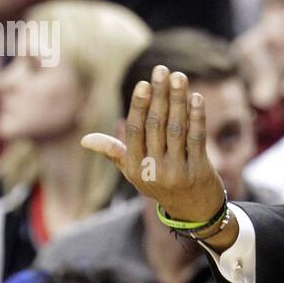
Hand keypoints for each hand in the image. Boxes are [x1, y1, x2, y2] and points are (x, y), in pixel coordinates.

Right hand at [80, 65, 232, 241]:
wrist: (194, 212)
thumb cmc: (160, 184)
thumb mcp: (134, 172)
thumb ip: (114, 153)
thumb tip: (85, 140)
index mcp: (135, 167)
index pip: (135, 131)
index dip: (139, 106)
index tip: (144, 83)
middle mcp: (154, 170)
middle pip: (156, 125)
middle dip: (159, 95)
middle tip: (162, 70)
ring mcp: (177, 171)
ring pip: (176, 129)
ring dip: (178, 100)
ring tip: (179, 77)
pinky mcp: (199, 170)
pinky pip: (197, 138)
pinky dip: (197, 117)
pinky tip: (197, 98)